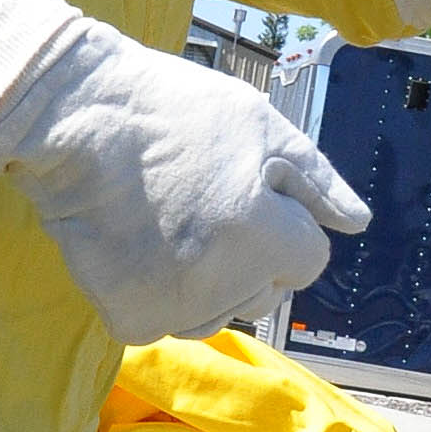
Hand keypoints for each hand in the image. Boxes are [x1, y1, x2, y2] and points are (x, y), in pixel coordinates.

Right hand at [0, 0, 369, 338]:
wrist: (73, 117)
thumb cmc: (174, 110)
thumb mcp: (260, 125)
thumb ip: (317, 182)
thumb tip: (358, 225)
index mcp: (266, 239)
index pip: (307, 262)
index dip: (281, 222)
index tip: (242, 189)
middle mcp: (223, 284)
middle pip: (265, 293)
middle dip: (248, 256)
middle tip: (200, 201)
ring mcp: (173, 307)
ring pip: (217, 314)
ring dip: (206, 281)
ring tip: (169, 222)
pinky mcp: (129, 319)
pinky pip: (166, 321)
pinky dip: (155, 292)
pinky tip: (138, 244)